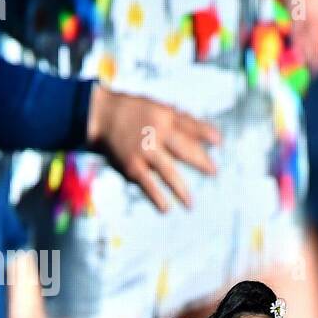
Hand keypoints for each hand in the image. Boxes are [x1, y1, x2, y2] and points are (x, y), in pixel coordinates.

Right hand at [85, 84, 221, 212]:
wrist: (99, 115)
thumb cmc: (134, 112)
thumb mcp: (157, 108)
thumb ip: (182, 121)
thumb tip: (210, 134)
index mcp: (164, 117)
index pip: (189, 126)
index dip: (205, 133)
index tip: (218, 142)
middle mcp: (156, 133)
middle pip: (184, 150)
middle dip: (201, 162)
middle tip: (213, 172)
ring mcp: (144, 151)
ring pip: (168, 173)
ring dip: (181, 191)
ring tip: (190, 204)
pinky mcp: (132, 166)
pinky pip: (148, 185)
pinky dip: (157, 198)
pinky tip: (166, 208)